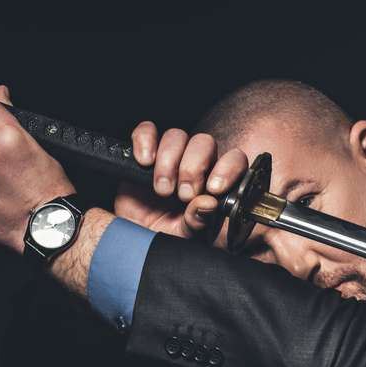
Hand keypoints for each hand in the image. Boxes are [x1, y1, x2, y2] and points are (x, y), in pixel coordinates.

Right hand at [115, 122, 249, 242]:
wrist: (131, 234)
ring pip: (177, 136)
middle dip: (193, 168)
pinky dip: (145, 141)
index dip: (227, 169)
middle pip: (204, 142)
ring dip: (168, 161)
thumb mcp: (184, 236)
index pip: (234, 160)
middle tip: (183, 194)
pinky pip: (147, 130)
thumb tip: (209, 203)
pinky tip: (144, 162)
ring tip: (162, 190)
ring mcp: (170, 155)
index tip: (214, 189)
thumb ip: (198, 221)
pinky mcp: (145, 150)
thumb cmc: (165, 234)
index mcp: (214, 182)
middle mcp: (195, 164)